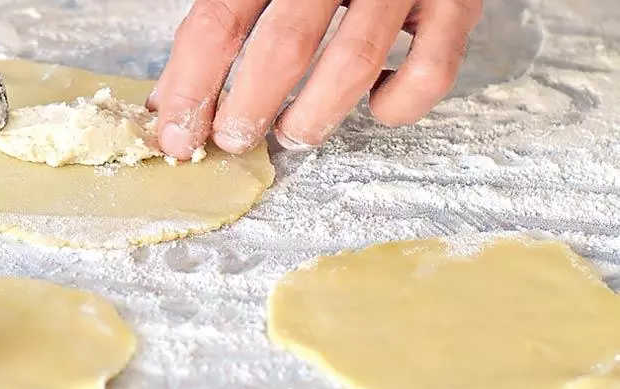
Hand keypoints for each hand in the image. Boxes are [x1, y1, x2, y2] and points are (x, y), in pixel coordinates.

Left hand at [149, 0, 482, 156]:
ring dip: (314, 117)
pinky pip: (431, 72)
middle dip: (248, 109)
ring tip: (293, 133)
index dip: (191, 88)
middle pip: (283, 47)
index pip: (218, 22)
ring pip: (354, 64)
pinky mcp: (455, 2)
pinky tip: (375, 105)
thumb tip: (170, 104)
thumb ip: (221, 23)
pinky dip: (398, 105)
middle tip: (234, 139)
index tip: (178, 136)